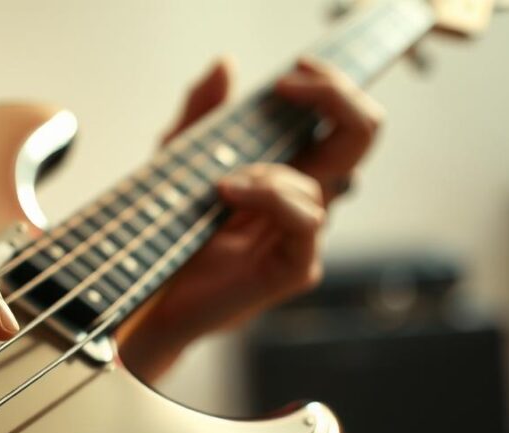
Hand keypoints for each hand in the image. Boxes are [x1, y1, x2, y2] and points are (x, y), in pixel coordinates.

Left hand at [118, 57, 383, 380]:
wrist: (147, 292)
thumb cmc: (166, 230)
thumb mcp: (176, 157)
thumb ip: (201, 112)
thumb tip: (227, 63)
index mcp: (289, 169)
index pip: (341, 118)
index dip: (332, 87)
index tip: (295, 68)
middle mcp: (304, 200)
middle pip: (361, 136)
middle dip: (336, 98)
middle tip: (290, 83)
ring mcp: (303, 236)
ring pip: (328, 180)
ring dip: (272, 168)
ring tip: (221, 183)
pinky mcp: (294, 268)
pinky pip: (307, 221)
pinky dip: (272, 197)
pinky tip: (229, 193)